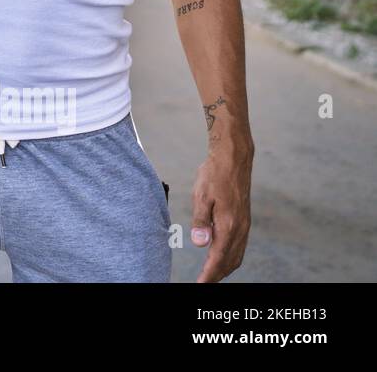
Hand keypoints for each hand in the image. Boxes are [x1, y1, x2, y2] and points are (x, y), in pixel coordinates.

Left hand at [190, 146, 252, 281]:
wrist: (234, 159)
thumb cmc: (214, 175)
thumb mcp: (201, 196)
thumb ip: (201, 221)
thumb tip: (201, 244)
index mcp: (228, 225)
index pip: (218, 258)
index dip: (209, 274)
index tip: (200, 284)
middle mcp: (240, 229)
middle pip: (229, 261)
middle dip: (217, 275)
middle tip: (203, 283)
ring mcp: (244, 225)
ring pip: (236, 255)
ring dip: (225, 268)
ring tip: (211, 275)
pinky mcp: (244, 220)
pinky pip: (239, 246)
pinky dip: (230, 257)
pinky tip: (221, 256)